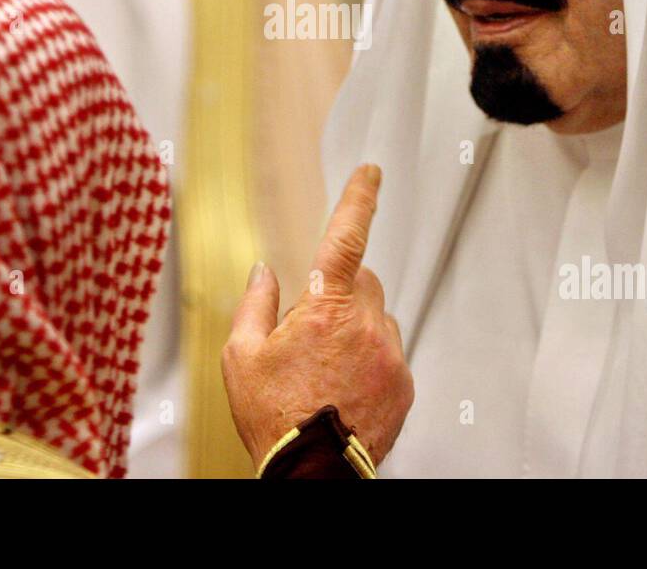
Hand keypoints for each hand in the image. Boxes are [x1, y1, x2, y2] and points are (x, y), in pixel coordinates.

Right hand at [221, 164, 413, 469]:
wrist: (312, 474)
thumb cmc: (274, 418)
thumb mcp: (242, 357)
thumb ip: (254, 304)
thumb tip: (263, 271)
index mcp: (324, 308)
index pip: (346, 237)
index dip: (359, 199)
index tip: (371, 173)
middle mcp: (365, 324)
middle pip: (360, 281)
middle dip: (337, 293)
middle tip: (308, 333)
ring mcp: (390, 354)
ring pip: (377, 317)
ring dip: (355, 328)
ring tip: (325, 370)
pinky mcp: (405, 383)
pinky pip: (389, 352)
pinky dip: (370, 360)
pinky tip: (344, 388)